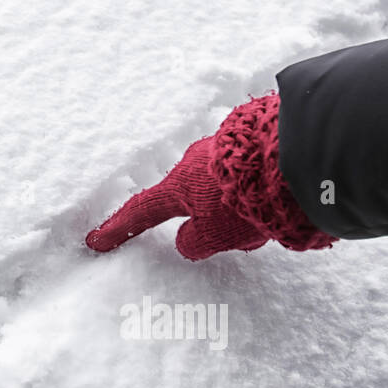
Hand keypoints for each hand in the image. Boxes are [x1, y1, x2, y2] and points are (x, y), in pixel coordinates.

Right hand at [85, 95, 335, 260]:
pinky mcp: (251, 145)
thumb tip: (189, 239)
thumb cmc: (244, 199)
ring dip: (243, 210)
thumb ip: (195, 242)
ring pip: (225, 192)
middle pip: (193, 200)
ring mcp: (223, 150)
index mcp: (179, 186)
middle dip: (213, 219)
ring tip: (271, 218)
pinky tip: (282, 200)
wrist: (290, 159)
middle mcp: (194, 163)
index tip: (97, 239)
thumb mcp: (215, 235)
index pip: (143, 211)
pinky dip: (259, 193)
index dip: (120, 228)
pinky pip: (248, 177)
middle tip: (241, 232)